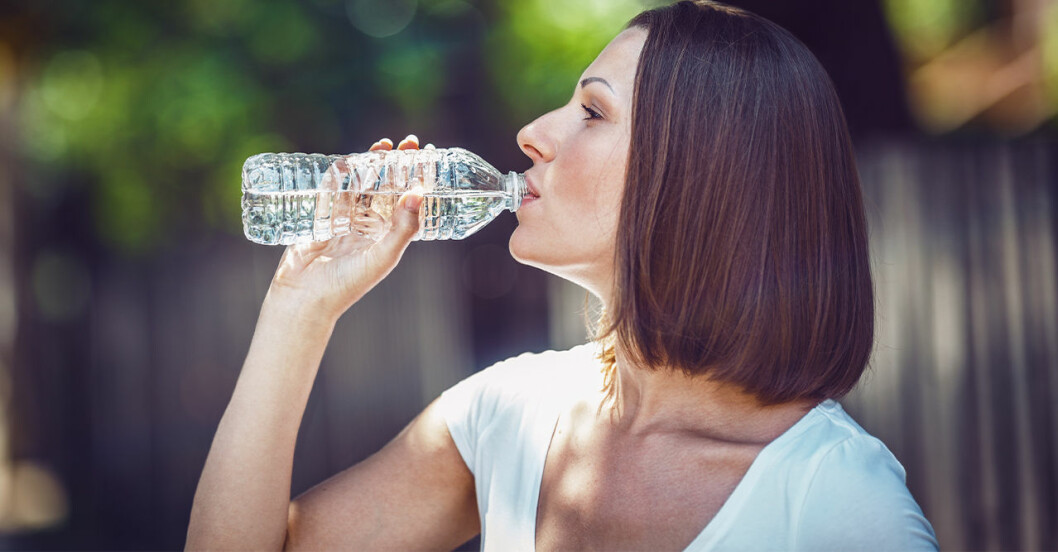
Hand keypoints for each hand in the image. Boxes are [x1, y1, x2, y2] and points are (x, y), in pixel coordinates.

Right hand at [264, 134, 427, 321]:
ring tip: (381, 146)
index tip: (426, 156)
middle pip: (387, 188)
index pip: (408, 201)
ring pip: (361, 187)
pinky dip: (339, 176)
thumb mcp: (383, 256)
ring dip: (371, 166)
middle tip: (405, 142)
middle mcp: (370, 228)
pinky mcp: (322, 220)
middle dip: (396, 165)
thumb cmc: (347, 284)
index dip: (418, 179)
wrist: (304, 298)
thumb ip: (403, 227)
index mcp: (389, 237)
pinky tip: (345, 161)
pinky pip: (333, 192)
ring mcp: (346, 223)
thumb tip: (419, 192)